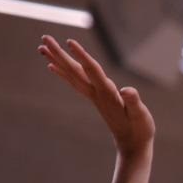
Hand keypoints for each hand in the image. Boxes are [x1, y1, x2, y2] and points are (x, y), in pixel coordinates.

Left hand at [39, 35, 153, 157]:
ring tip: (41, 48)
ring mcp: (93, 96)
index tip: (69, 42)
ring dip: (56, 60)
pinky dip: (62, 72)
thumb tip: (127, 91)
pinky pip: (74, 82)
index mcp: (107, 94)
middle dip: (59, 54)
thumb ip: (133, 102)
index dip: (82, 56)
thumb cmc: (139, 129)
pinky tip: (52, 66)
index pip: (92, 71)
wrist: (132, 145)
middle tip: (44, 38)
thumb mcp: (140, 115)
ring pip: (71, 75)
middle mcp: (96, 94)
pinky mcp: (94, 98)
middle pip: (74, 70)